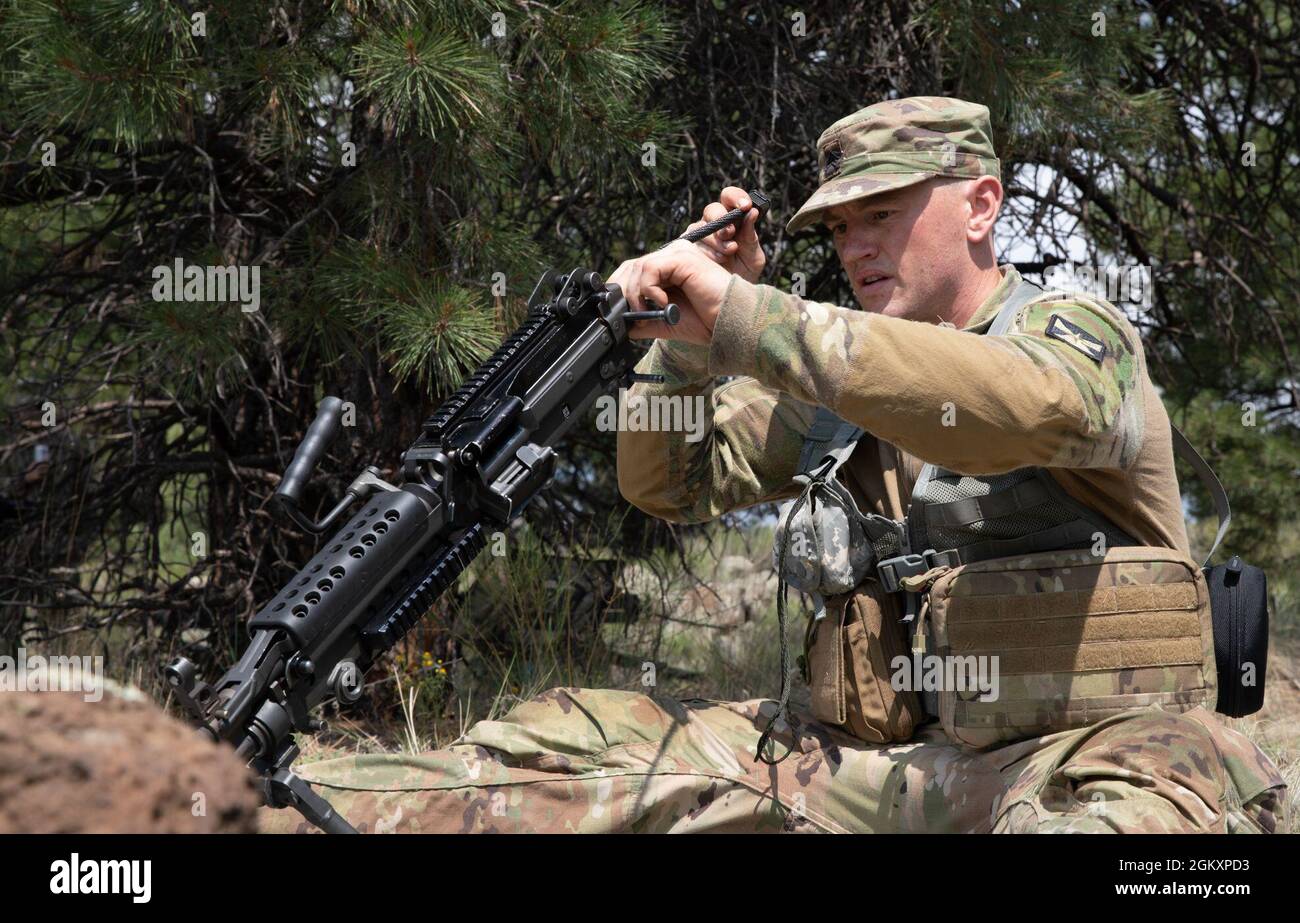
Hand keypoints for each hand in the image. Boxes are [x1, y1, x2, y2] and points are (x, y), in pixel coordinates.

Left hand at [607, 240, 731, 345]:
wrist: (729, 323)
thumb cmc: (706, 321)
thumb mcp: (666, 322)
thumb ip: (643, 321)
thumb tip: (621, 326)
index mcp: (667, 270)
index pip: (632, 270)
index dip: (619, 287)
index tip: (616, 310)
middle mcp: (671, 258)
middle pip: (630, 266)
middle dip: (622, 291)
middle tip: (628, 313)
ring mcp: (677, 254)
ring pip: (638, 267)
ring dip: (636, 295)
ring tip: (647, 314)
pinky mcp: (682, 258)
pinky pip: (651, 268)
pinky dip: (649, 289)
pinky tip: (663, 304)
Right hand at [687, 187, 765, 283]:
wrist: (730, 298)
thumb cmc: (744, 274)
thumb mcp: (753, 257)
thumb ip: (751, 236)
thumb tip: (752, 213)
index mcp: (732, 218)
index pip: (729, 197)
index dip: (735, 197)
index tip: (745, 206)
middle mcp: (713, 223)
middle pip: (712, 209)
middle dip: (723, 220)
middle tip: (732, 234)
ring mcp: (698, 235)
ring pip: (701, 227)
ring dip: (716, 240)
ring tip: (728, 253)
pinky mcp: (686, 249)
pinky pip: (692, 243)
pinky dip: (706, 251)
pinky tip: (717, 260)